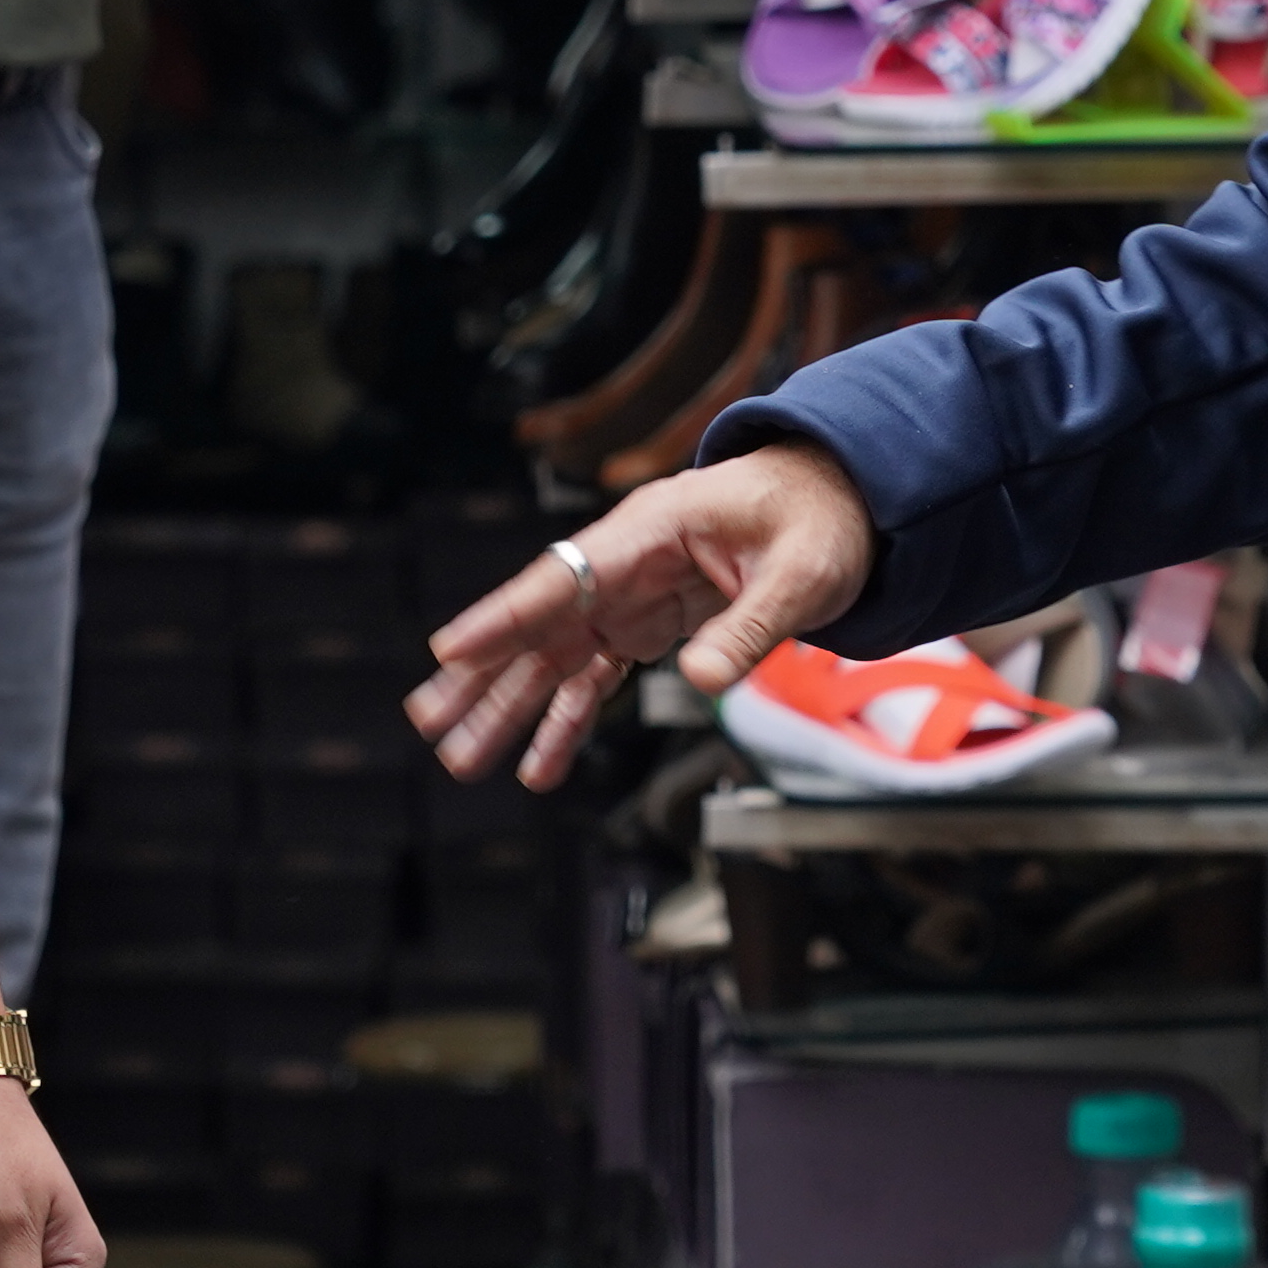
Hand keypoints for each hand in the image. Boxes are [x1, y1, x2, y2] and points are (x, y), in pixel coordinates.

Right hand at [405, 444, 878, 793]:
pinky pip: (594, 676)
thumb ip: (749, 627)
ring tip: (464, 759)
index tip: (448, 649)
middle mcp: (625, 562)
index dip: (505, 616)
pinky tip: (540, 766)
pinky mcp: (646, 623)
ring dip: (509, 708)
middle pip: (539, 622)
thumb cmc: (818, 519)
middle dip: (482, 675)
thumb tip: (701, 680)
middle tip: (429, 722)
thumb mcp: (802, 574)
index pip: (563, 576)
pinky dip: (566, 720)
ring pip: (554, 656)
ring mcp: (630, 595)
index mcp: (651, 530)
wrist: (837, 500)